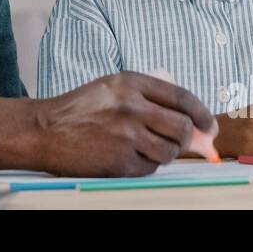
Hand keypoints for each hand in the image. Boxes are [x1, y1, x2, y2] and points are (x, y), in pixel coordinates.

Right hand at [31, 72, 216, 176]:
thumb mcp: (112, 88)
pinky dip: (145, 165)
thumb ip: (148, 97)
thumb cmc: (79, 110)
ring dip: (165, 153)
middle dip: (188, 138)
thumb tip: (191, 123)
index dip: (202, 114)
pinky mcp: (119, 161)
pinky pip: (149, 168)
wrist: (44, 131)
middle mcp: (131, 107)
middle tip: (180, 142)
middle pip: (182, 127)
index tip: (209, 126)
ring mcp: (125, 135)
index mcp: (131, 83)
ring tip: (147, 148)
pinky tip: (127, 156)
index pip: (182, 98)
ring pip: (169, 151)